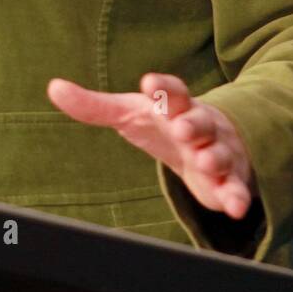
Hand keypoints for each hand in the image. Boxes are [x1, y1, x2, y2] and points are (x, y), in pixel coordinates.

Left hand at [46, 71, 257, 220]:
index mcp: (174, 105)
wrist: (205, 142)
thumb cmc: (162, 123)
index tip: (149, 83)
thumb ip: (94, 106)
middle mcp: (200, 124)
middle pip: (199, 119)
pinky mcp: (228, 180)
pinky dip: (238, 196)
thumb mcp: (129, 113)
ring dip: (214, 157)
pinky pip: (236, 187)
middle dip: (192, 123)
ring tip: (205, 162)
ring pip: (219, 152)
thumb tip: (53, 87)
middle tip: (182, 127)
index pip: (171, 90)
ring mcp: (218, 150)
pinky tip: (236, 208)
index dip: (162, 87)